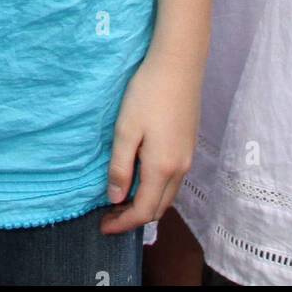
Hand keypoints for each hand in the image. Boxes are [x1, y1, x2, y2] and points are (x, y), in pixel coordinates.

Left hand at [99, 46, 203, 235]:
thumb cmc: (148, 93)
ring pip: (168, 195)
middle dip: (134, 217)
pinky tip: (141, 177)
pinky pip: (173, 180)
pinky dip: (156, 189)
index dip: (122, 223)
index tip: (102, 226)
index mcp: (162, 168)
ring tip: (122, 198)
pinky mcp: (189, 145)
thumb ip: (121, 167)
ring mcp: (187, 157)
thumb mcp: (126, 130)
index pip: (143, 211)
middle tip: (109, 214)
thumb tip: (116, 198)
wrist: (179, 65)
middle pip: (158, 208)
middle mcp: (180, 168)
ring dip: (146, 203)